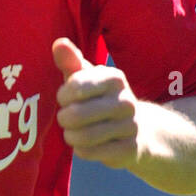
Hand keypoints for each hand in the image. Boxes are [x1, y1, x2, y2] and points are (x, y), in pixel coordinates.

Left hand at [52, 37, 141, 169]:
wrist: (137, 130)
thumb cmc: (101, 99)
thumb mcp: (87, 78)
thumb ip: (71, 61)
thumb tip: (58, 43)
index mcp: (114, 78)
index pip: (75, 86)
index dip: (63, 95)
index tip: (66, 98)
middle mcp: (125, 101)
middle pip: (76, 114)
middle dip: (64, 119)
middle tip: (67, 118)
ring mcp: (129, 126)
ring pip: (83, 136)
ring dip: (71, 136)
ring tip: (72, 132)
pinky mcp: (128, 149)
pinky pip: (91, 152)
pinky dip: (81, 150)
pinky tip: (85, 145)